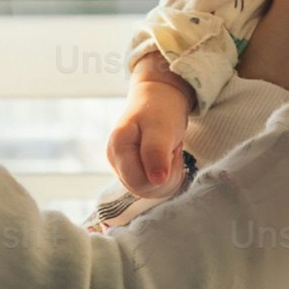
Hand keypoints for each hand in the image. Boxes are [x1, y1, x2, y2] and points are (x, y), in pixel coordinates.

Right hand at [107, 63, 195, 195]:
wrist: (159, 97)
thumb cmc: (159, 109)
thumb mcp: (160, 128)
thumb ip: (156, 153)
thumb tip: (157, 181)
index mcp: (118, 150)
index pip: (140, 182)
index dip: (161, 172)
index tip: (169, 148)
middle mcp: (116, 163)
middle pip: (145, 189)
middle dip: (167, 174)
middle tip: (172, 148)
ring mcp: (123, 169)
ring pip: (151, 191)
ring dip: (170, 175)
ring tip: (169, 150)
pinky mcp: (134, 171)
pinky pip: (154, 187)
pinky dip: (168, 175)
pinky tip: (167, 157)